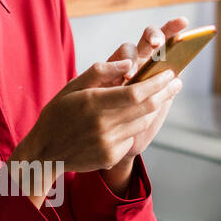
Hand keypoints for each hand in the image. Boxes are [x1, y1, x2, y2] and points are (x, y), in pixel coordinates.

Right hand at [12, 33, 183, 192]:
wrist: (44, 154)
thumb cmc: (58, 114)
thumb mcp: (72, 87)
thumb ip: (101, 72)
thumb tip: (129, 63)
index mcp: (92, 103)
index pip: (135, 93)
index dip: (157, 83)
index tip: (170, 73)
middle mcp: (102, 125)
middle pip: (146, 108)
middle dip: (165, 93)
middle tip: (176, 82)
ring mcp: (107, 144)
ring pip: (142, 122)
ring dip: (152, 109)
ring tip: (157, 97)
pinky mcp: (110, 157)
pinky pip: (131, 137)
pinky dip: (133, 126)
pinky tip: (127, 121)